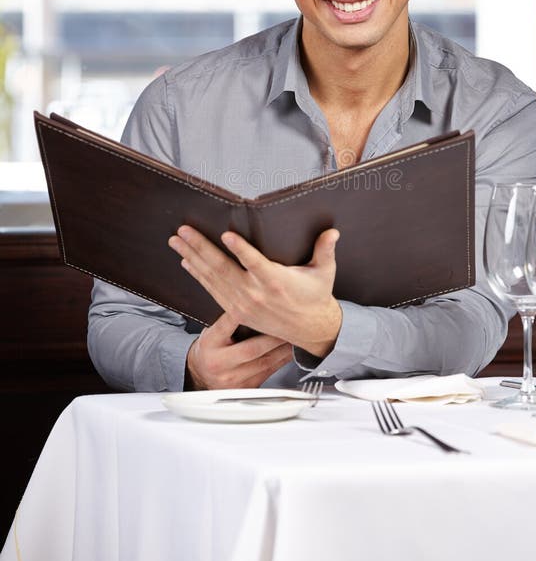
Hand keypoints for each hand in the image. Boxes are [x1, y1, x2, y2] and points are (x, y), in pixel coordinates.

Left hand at [168, 226, 341, 357]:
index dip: (240, 249)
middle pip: (222, 268)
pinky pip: (213, 291)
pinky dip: (198, 276)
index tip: (226, 235)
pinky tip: (187, 263)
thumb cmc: (316, 296)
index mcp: (276, 281)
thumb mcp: (324, 272)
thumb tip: (333, 232)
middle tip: (184, 231)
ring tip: (177, 242)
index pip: (254, 263)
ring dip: (192, 258)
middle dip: (200, 247)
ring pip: (212, 278)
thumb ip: (325, 250)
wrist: (311, 329)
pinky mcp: (237, 311)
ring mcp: (243, 303)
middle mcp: (255, 293)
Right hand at [186, 312, 292, 389]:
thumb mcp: (212, 332)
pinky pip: (269, 373)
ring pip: (265, 363)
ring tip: (295, 336)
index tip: (258, 306)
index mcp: (210, 344)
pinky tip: (289, 351)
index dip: (242, 316)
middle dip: (275, 336)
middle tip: (289, 324)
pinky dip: (282, 360)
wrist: (201, 374)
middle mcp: (219, 363)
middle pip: (252, 349)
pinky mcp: (246, 388)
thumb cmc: (210, 349)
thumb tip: (255, 305)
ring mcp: (233, 379)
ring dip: (284, 349)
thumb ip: (229, 322)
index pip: (225, 326)